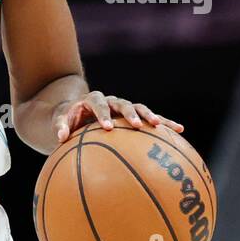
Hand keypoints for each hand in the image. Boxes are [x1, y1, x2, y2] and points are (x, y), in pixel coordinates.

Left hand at [52, 91, 182, 142]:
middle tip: (136, 125)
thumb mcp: (61, 121)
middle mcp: (111, 101)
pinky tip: (180, 130)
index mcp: (93, 100)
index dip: (103, 114)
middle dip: (130, 114)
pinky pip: (151, 118)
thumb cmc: (69, 119)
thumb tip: (59, 139)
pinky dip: (164, 123)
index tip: (108, 127)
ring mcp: (125, 107)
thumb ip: (60, 127)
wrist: (80, 110)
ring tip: (161, 127)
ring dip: (150, 117)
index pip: (99, 104)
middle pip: (123, 103)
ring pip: (140, 109)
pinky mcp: (135, 115)